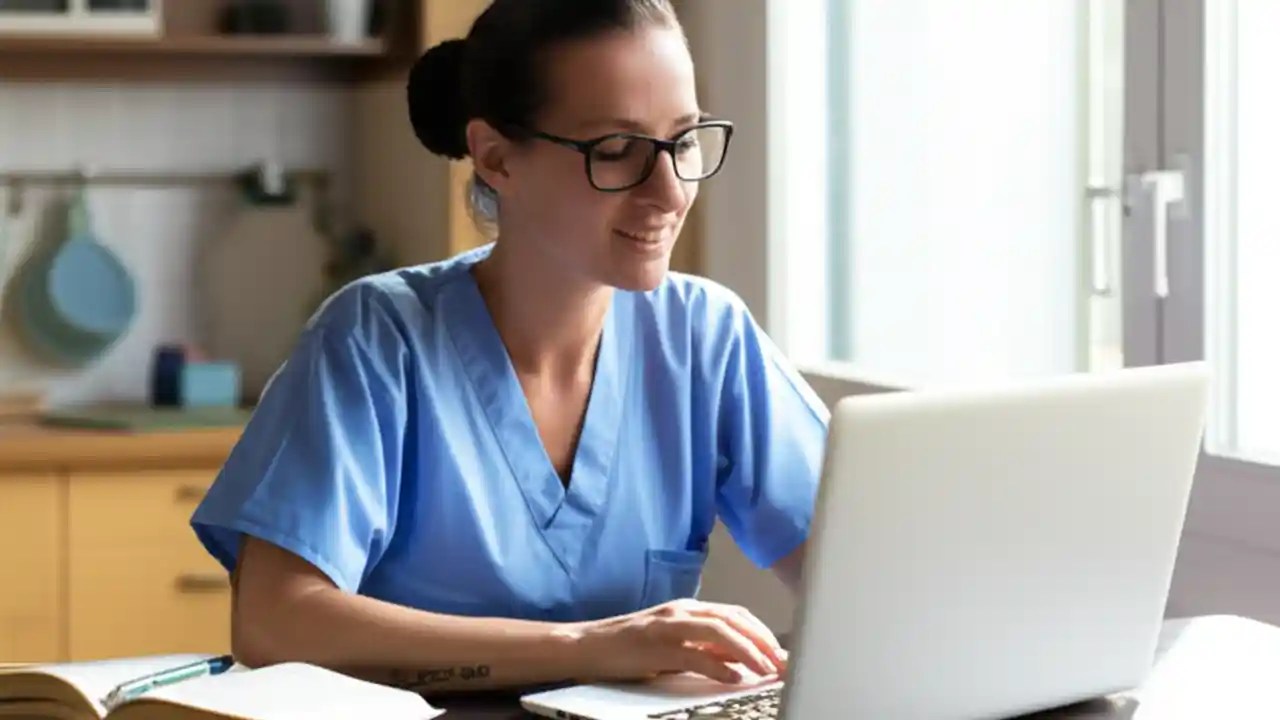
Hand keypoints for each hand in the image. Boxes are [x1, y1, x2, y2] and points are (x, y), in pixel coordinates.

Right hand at [570, 599, 787, 684]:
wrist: (589, 645)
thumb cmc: (631, 646)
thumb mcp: (674, 642)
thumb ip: (705, 647)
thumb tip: (741, 659)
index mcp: (688, 609)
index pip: (735, 614)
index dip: (762, 632)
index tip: (781, 652)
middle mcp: (682, 612)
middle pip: (733, 619)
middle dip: (762, 640)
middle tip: (782, 662)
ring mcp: (669, 626)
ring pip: (719, 631)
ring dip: (747, 650)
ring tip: (765, 669)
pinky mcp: (656, 646)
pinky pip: (694, 655)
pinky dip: (717, 666)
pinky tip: (733, 678)